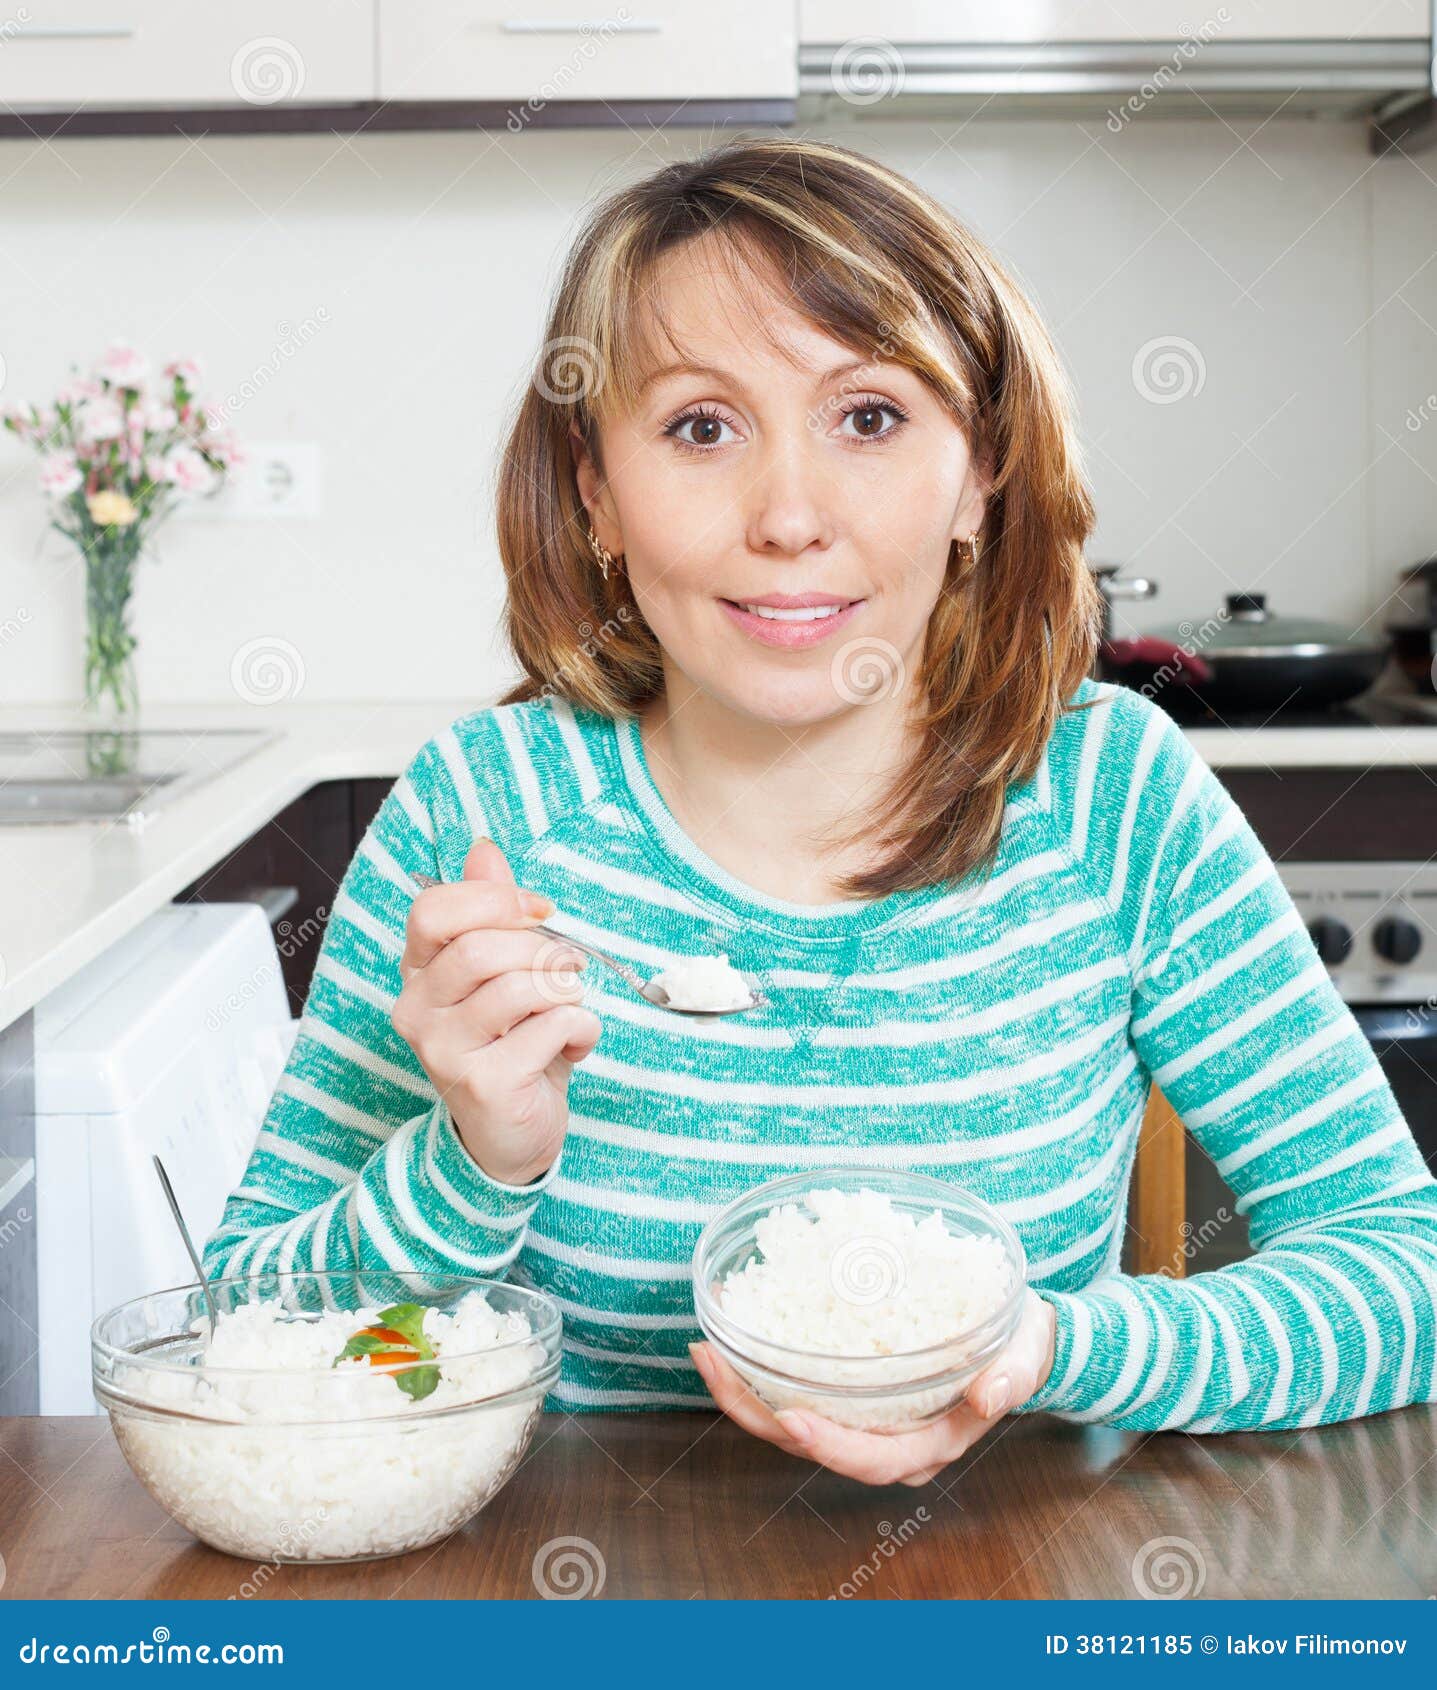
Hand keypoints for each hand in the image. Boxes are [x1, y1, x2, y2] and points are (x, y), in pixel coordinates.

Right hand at [392, 838, 601, 1185]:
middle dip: (544, 951)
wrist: (512, 1135)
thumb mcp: (505, 972)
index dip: (496, 900)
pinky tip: (575, 1047)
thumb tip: (484, 849)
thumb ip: (491, 912)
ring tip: (571, 1009)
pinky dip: (581, 1030)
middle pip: (481, 948)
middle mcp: (417, 1010)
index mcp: (419, 972)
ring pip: (519, 987)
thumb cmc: (512, 1044)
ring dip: (566, 992)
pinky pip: (550, 1028)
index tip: (540, 911)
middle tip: (570, 968)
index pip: (432, 910)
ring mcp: (442, 1050)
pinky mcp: (481, 1083)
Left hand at [689, 1288, 1056, 1485]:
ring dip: (745, 1393)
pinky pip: (798, 1396)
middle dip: (756, 1412)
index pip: (870, 1459)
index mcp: (929, 1445)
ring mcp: (865, 1425)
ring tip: (707, 1350)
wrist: (1017, 1341)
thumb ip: (1010, 1376)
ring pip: (794, 1425)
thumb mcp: (1023, 1355)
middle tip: (714, 1363)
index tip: (791, 1417)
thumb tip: (988, 1395)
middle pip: (813, 1446)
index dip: (829, 1444)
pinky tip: (733, 1339)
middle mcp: (888, 1444)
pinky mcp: (851, 1399)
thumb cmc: (1018, 1347)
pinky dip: (761, 1372)